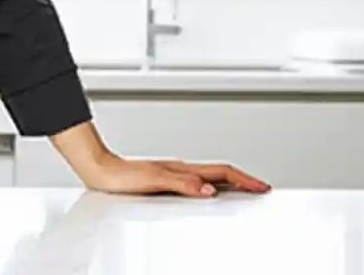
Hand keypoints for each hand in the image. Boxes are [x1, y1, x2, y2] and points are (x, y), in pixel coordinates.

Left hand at [80, 151, 271, 197]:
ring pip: (211, 178)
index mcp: (183, 169)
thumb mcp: (154, 180)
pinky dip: (213, 188)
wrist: (101, 172)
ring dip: (231, 184)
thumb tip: (209, 190)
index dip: (245, 180)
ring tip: (245, 191)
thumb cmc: (122, 176)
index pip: (222, 173)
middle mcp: (181, 170)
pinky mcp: (166, 181)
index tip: (262, 186)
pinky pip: (198, 184)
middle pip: (221, 174)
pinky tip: (211, 194)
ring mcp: (174, 174)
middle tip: (261, 189)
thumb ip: (183, 184)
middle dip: (244, 181)